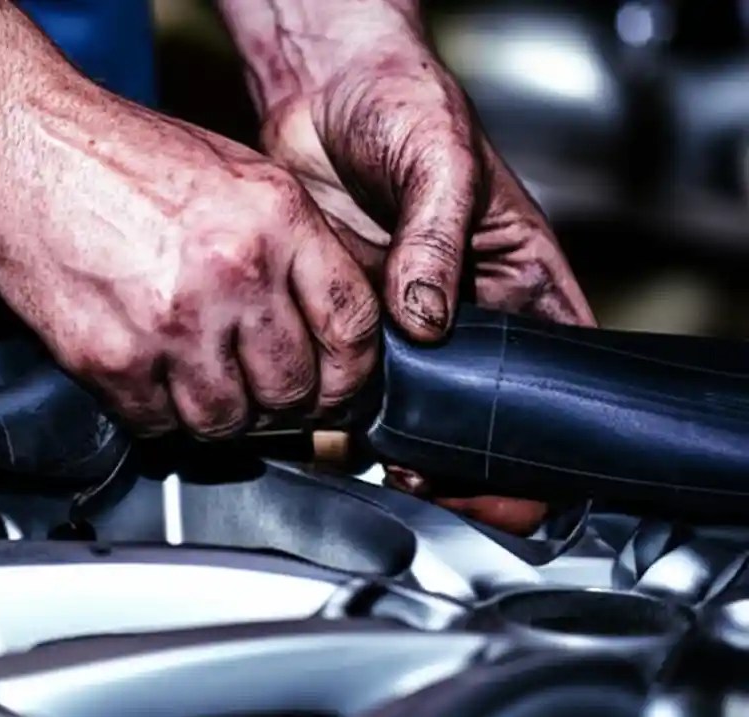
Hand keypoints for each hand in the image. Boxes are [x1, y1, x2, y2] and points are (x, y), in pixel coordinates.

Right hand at [0, 85, 380, 437]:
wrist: (19, 144)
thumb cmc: (116, 154)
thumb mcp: (234, 173)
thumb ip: (289, 242)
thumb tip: (321, 314)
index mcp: (275, 218)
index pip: (352, 326)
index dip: (350, 373)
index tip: (335, 387)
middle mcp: (233, 272)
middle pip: (294, 389)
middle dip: (282, 403)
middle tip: (262, 394)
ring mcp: (171, 322)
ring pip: (226, 422)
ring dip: (217, 415)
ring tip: (198, 383)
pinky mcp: (110, 358)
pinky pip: (156, 425)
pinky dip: (155, 414)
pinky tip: (147, 377)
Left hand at [220, 0, 595, 532]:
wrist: (320, 87)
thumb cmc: (403, 102)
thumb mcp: (441, 162)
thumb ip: (437, 240)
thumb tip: (425, 315)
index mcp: (516, 275)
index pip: (549, 367)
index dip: (535, 425)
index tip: (503, 466)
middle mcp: (462, 305)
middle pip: (476, 402)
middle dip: (458, 450)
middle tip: (426, 474)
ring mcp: (400, 314)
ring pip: (410, 399)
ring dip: (395, 433)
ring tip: (379, 454)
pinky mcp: (343, 311)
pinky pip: (348, 371)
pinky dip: (339, 400)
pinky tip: (328, 415)